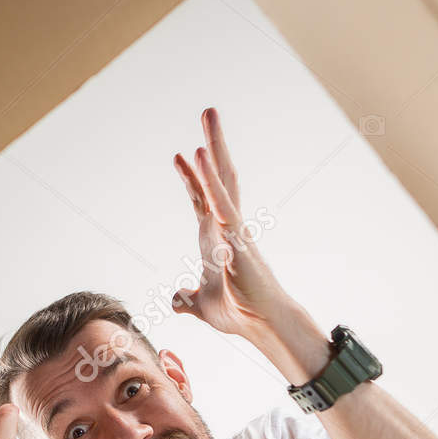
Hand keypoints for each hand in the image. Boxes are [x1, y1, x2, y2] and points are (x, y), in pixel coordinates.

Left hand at [170, 107, 293, 340]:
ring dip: (213, 149)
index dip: (191, 178)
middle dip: (213, 144)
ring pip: (223, 181)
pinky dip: (211, 182)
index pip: (202, 200)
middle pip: (219, 176)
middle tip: (208, 111)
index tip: (179, 155)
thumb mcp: (202, 306)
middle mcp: (228, 226)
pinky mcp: (238, 240)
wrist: (262, 326)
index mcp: (217, 237)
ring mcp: (235, 229)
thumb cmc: (239, 314)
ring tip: (207, 118)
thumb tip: (175, 300)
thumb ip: (188, 299)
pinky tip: (200, 160)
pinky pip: (223, 204)